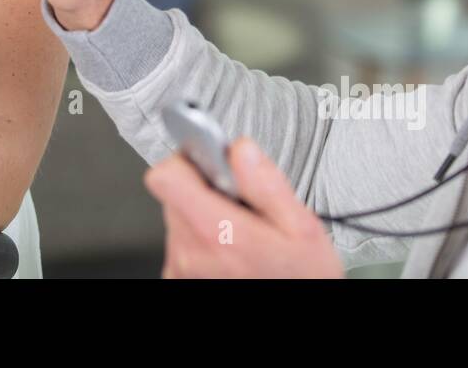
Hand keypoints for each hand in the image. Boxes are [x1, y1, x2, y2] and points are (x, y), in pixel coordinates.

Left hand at [144, 137, 344, 278]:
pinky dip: (200, 241)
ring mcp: (182, 269)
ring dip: (203, 216)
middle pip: (174, 194)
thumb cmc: (301, 278)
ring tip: (240, 233)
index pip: (166, 176)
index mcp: (217, 232)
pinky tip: (230, 252)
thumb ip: (266, 184)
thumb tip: (241, 151)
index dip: (188, 160)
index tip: (212, 163)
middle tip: (240, 205)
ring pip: (179, 217)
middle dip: (204, 189)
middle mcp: (191, 252)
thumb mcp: (301, 228)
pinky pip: (180, 244)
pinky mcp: (179, 279)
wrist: (299, 316)